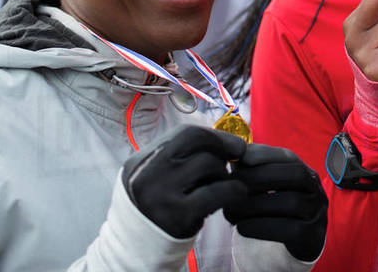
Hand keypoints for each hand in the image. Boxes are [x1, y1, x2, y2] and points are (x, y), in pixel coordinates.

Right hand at [121, 125, 249, 238]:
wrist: (140, 245)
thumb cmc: (161, 202)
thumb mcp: (160, 173)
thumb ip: (184, 154)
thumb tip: (232, 142)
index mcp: (143, 159)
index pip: (187, 133)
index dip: (216, 136)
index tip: (233, 145)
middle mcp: (148, 172)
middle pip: (200, 144)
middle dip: (222, 151)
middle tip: (229, 164)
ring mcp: (161, 193)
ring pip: (209, 164)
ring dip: (224, 173)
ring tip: (220, 184)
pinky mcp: (178, 215)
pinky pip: (217, 192)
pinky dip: (234, 189)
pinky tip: (237, 193)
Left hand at [224, 144, 328, 261]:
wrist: (292, 246)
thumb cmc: (273, 210)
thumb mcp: (266, 187)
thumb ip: (250, 169)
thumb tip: (229, 153)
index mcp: (305, 172)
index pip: (290, 157)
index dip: (265, 154)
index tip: (239, 158)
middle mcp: (316, 189)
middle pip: (295, 175)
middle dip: (258, 178)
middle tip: (228, 188)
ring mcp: (317, 212)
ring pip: (291, 202)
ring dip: (255, 205)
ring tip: (229, 212)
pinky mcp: (311, 236)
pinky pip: (290, 229)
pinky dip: (261, 227)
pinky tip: (241, 228)